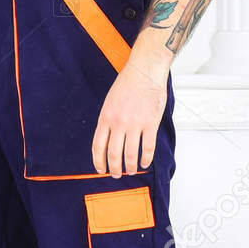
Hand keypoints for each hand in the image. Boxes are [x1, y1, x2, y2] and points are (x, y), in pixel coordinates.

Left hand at [91, 61, 168, 175]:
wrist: (144, 72)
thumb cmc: (128, 83)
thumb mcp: (110, 102)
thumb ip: (108, 120)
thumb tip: (109, 138)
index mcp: (105, 117)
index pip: (97, 146)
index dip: (98, 161)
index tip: (101, 169)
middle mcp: (118, 123)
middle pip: (113, 154)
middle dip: (114, 168)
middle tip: (116, 175)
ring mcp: (135, 124)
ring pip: (130, 154)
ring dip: (130, 167)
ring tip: (131, 171)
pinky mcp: (150, 124)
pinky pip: (147, 147)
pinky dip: (146, 158)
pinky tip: (144, 163)